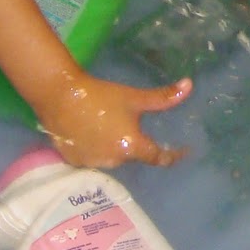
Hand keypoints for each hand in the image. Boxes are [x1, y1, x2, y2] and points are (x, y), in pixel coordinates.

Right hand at [35, 70, 194, 167]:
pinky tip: (92, 134)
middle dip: (136, 144)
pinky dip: (97, 149)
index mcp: (131, 147)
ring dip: (116, 147)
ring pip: (112, 157)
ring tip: (110, 127)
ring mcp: (93, 163)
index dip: (171, 156)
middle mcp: (114, 161)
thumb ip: (163, 97)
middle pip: (132, 155)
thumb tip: (189, 86)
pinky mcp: (74, 162)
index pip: (157, 158)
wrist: (60, 97)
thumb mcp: (134, 97)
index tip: (181, 153)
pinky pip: (93, 158)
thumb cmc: (101, 96)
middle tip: (132, 126)